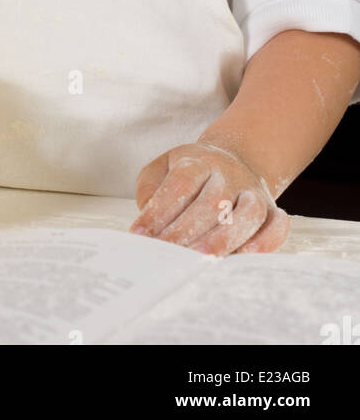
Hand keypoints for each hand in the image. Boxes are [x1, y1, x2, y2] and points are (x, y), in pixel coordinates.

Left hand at [129, 142, 291, 255]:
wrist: (233, 160)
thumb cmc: (191, 173)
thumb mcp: (164, 167)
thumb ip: (150, 187)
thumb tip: (147, 215)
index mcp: (200, 161)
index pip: (181, 183)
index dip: (160, 210)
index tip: (140, 234)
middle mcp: (229, 175)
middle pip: (212, 202)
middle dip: (187, 231)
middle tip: (166, 253)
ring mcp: (253, 192)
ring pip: (247, 214)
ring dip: (223, 238)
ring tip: (200, 259)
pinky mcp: (272, 211)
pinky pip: (277, 226)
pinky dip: (267, 241)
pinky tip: (246, 255)